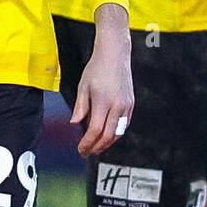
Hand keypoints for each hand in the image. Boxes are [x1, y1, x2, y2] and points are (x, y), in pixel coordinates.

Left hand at [72, 5, 133, 155]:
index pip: (95, 130)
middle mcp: (117, 106)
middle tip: (87, 152)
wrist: (115, 55)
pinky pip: (124, 124)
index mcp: (103, 102)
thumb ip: (80, 107)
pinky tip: (107, 135)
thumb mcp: (83, 87)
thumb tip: (75, 124)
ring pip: (118, 132)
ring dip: (107, 143)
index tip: (81, 149)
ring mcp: (126, 105)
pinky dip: (115, 133)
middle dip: (97, 147)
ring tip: (96, 147)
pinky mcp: (131, 103)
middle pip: (109, 136)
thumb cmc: (97, 68)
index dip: (88, 143)